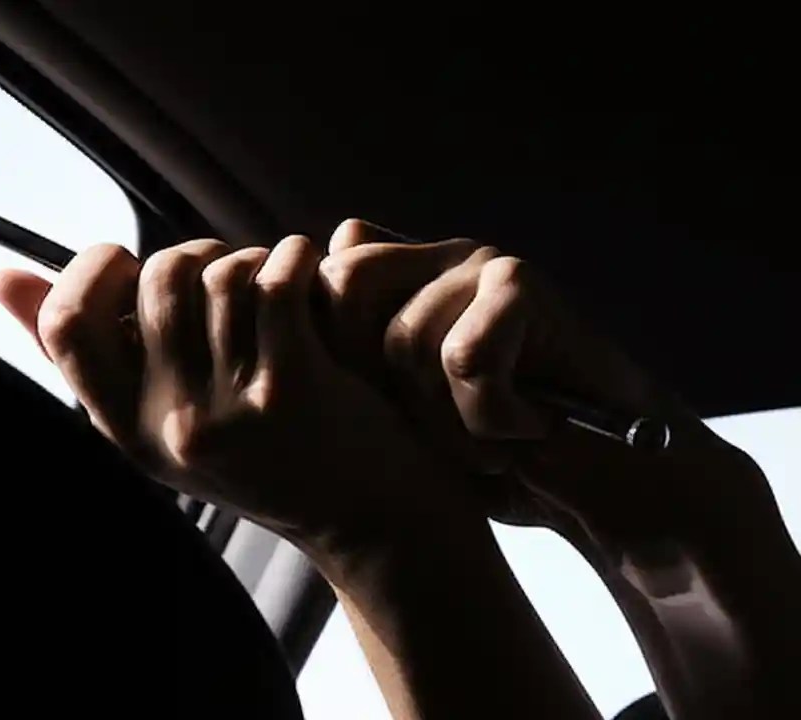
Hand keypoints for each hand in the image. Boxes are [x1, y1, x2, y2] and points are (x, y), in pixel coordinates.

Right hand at [0, 236, 467, 555]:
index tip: (128, 265)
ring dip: (252, 260)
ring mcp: (229, 411)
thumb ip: (86, 351)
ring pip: (220, 276)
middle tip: (228, 276)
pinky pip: (274, 281)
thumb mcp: (162, 418)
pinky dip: (295, 257)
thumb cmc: (264, 453)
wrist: (370, 517)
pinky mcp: (292, 391)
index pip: (65, 326)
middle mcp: (168, 425)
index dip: (92, 272)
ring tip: (273, 288)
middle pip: (156, 280)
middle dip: (194, 255)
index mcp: (125, 428)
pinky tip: (307, 272)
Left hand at [316, 220, 772, 559]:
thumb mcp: (402, 426)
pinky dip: (491, 420)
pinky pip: (465, 360)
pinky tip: (530, 431)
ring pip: (406, 341)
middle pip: (344, 285)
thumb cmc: (497, 460)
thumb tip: (291, 316)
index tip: (373, 420)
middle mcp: (437, 259)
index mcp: (401, 283)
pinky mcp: (525, 286)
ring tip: (492, 443)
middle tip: (431, 434)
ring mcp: (483, 265)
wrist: (608, 490)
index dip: (325, 355)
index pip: (318, 284)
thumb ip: (349, 373)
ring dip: (445, 424)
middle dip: (372, 379)